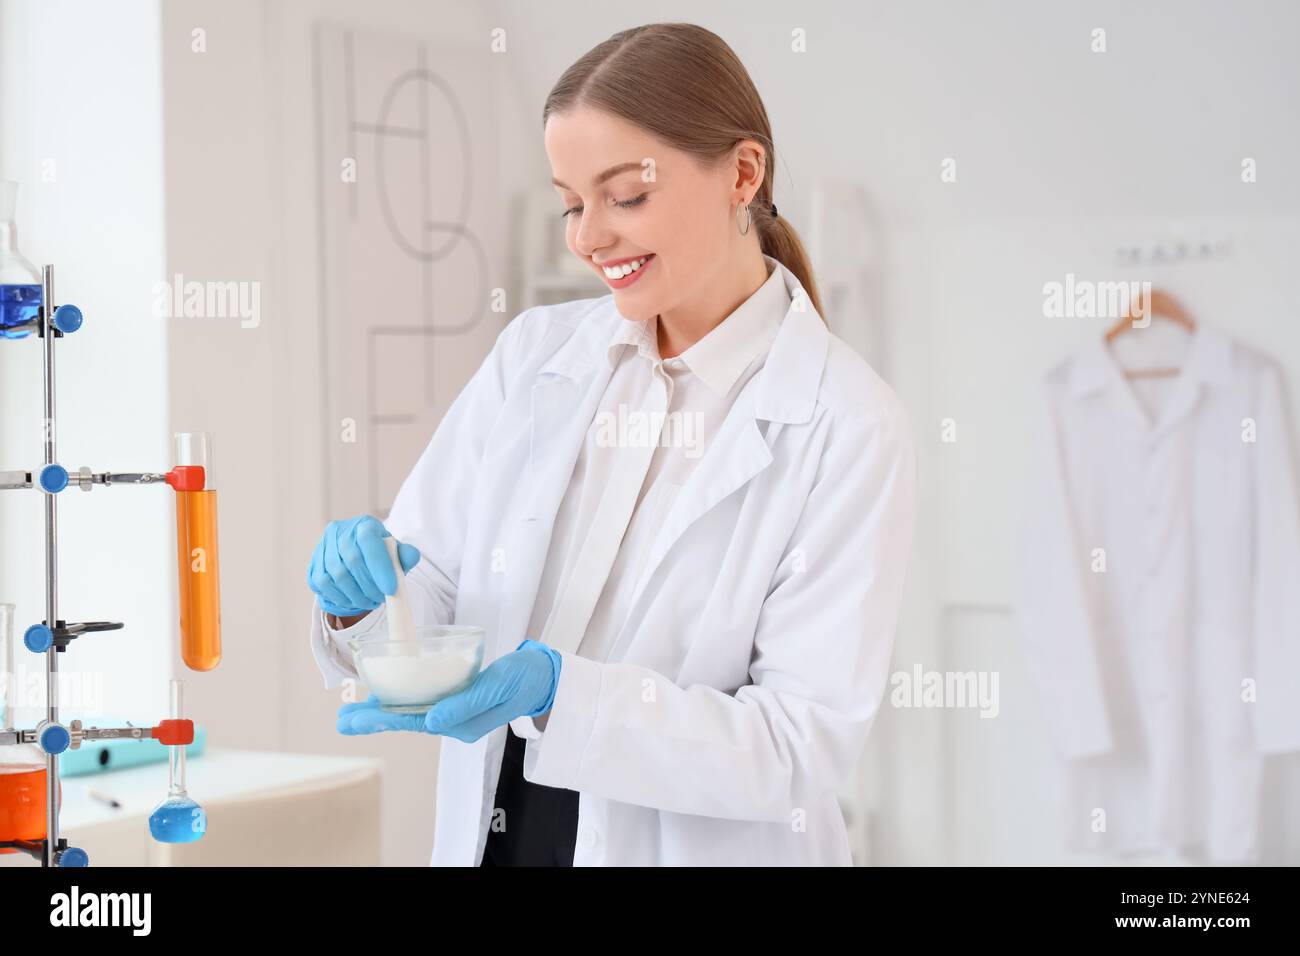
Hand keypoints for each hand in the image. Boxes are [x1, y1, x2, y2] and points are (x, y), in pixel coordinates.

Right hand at [308, 515, 419, 616]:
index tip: (390, 589)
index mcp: (364, 525)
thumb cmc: (380, 554)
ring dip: (355, 595)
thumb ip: (406, 554)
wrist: (356, 554)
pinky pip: (323, 584)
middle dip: (369, 587)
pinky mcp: (314, 563)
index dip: (380, 568)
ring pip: (337, 576)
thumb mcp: (396, 552)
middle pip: (353, 562)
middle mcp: (340, 531)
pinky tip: (352, 600)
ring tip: (369, 602)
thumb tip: (411, 556)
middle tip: (381, 599)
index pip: (370, 542)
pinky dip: (339, 597)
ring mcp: (323, 546)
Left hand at [337, 639, 561, 742]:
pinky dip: (401, 698)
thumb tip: (432, 722)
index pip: (413, 721)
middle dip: (372, 719)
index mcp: (461, 724)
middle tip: (341, 720)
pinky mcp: (457, 698)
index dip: (382, 719)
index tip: (355, 718)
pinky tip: (386, 695)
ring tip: (352, 711)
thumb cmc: (523, 679)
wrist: (543, 675)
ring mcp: (454, 711)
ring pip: (410, 712)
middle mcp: (453, 721)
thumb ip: (465, 704)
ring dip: (381, 710)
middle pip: (405, 720)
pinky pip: (423, 701)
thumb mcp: (497, 688)